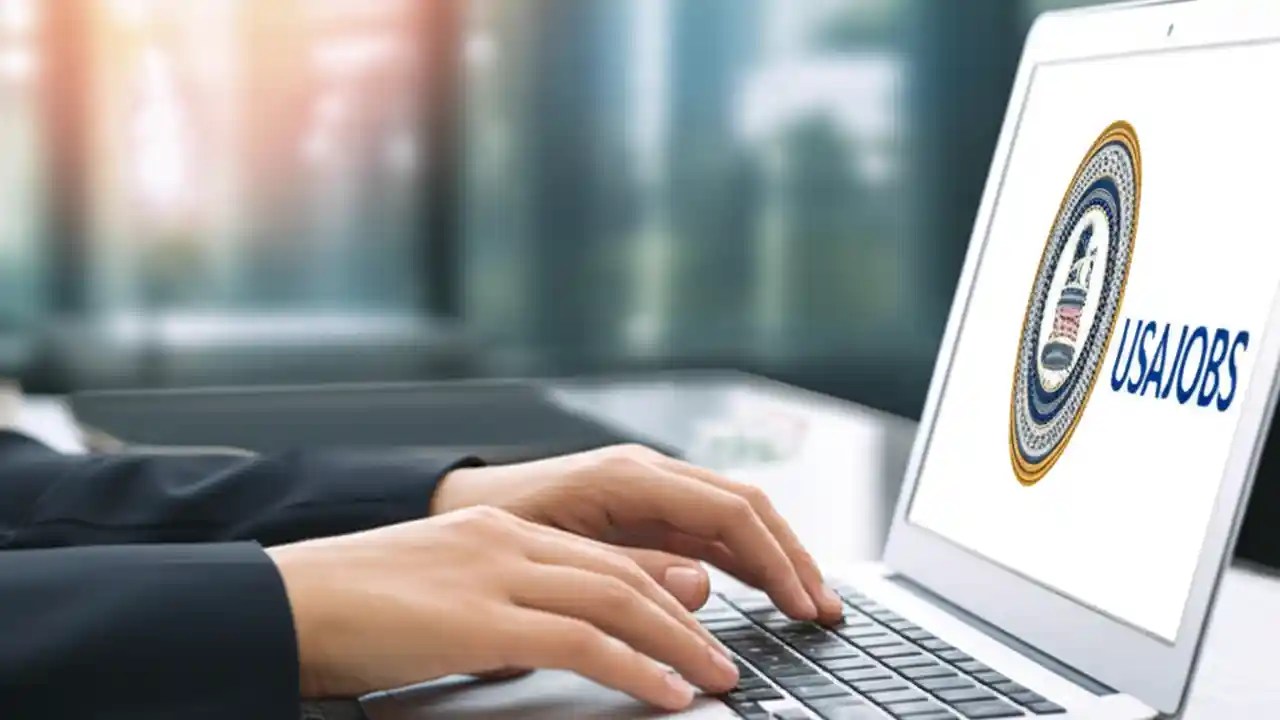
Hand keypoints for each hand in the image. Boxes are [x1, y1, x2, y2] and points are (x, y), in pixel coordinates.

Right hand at [269, 507, 739, 707]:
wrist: (285, 602)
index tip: (699, 624)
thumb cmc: (356, 607)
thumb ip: (513, 606)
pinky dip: (634, 667)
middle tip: (724, 658)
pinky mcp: (479, 619)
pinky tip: (665, 693)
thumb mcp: (447, 597)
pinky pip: (580, 642)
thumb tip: (572, 635)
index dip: (664, 591)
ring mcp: (495, 574)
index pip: (606, 557)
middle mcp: (508, 540)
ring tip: (714, 679)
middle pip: (626, 573)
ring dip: (676, 644)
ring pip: (616, 600)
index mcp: (501, 530)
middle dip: (686, 619)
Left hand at [431, 445, 842, 622]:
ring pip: (734, 516)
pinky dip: (743, 558)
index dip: (774, 558)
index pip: (729, 511)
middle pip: (746, 507)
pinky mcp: (644, 506)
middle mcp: (649, 471)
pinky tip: (764, 590)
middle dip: (792, 557)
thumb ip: (631, 567)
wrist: (459, 503)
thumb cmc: (496, 523)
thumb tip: (705, 584)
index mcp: (630, 475)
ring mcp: (649, 486)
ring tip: (808, 605)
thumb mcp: (558, 552)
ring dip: (776, 557)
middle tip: (825, 610)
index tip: (801, 603)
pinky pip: (708, 528)